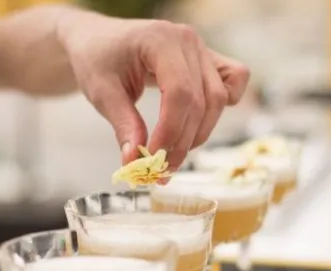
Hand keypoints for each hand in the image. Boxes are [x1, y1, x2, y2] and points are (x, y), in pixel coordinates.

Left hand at [0, 5, 249, 169]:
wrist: (99, 40)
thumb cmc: (97, 59)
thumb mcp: (101, 93)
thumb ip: (123, 125)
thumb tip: (136, 162)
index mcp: (160, 40)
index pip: (180, 93)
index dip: (171, 132)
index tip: (152, 159)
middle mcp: (188, 41)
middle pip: (201, 101)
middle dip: (183, 142)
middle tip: (160, 170)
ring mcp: (202, 49)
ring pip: (217, 100)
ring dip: (198, 135)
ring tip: (172, 157)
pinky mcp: (208, 60)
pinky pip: (233, 82)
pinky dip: (221, 108)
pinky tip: (197, 125)